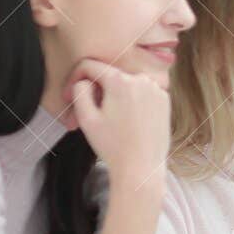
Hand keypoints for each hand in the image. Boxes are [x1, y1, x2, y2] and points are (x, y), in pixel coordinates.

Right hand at [67, 58, 170, 185]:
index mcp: (120, 81)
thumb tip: (85, 80)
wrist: (142, 167)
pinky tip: (126, 121)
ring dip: (113, 96)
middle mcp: (141, 80)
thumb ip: (79, 91)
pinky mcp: (165, 100)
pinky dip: (131, 101)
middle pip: (108, 76)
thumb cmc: (112, 145)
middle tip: (86, 114)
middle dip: (95, 91)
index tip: (68, 96)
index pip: (89, 66)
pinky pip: (141, 93)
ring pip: (125, 84)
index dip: (74, 79)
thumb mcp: (86, 118)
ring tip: (107, 120)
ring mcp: (156, 89)